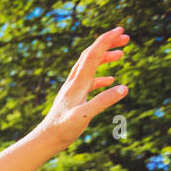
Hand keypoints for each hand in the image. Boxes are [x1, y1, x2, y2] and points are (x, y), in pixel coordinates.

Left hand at [36, 26, 129, 152]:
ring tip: (121, 55)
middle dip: (107, 44)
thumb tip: (124, 88)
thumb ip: (103, 101)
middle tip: (126, 38)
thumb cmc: (62, 129)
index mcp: (77, 84)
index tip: (120, 30)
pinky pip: (88, 81)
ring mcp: (72, 90)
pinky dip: (100, 77)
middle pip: (90, 55)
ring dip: (105, 57)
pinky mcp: (72, 99)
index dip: (106, 40)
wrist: (45, 140)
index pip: (92, 55)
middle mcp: (73, 83)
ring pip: (89, 67)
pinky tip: (110, 80)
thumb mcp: (84, 116)